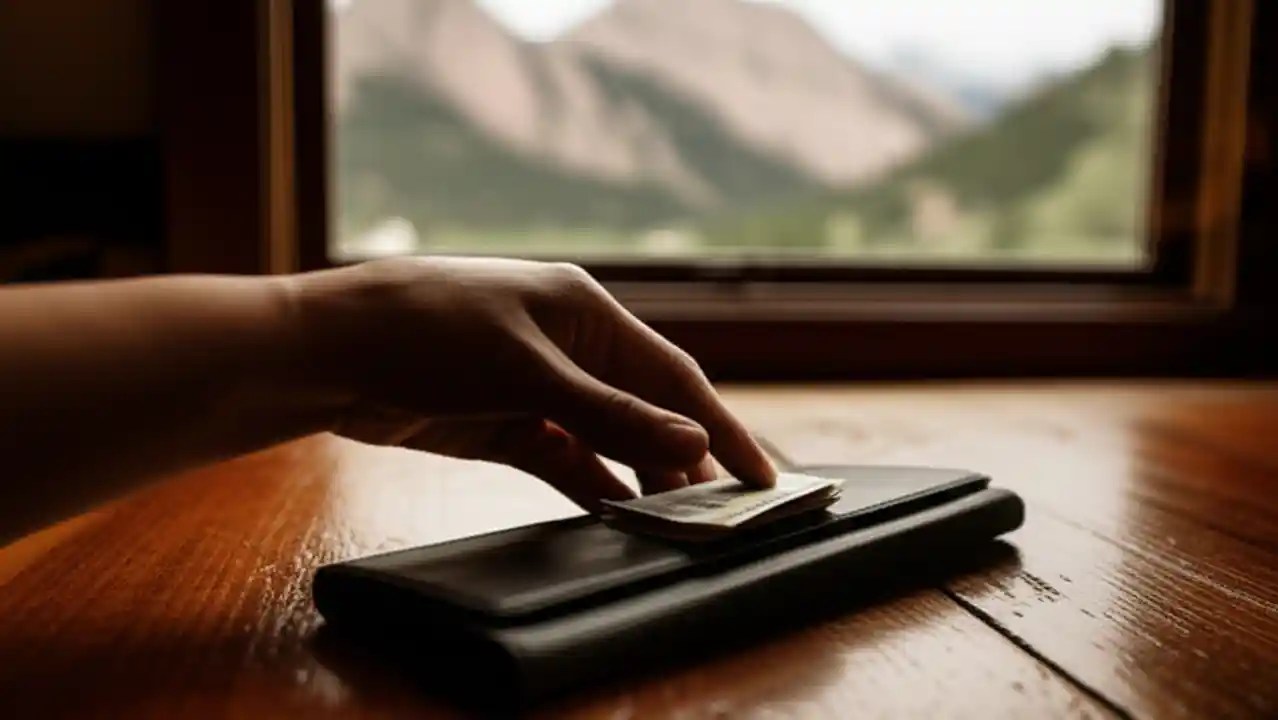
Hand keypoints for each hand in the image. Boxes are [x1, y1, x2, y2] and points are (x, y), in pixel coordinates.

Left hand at [288, 257, 774, 509]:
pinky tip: (615, 513)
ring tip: (673, 523)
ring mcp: (536, 386)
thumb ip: (611, 414)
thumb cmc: (427, 332)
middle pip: (644, 410)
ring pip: (607, 439)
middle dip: (682, 459)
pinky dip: (590, 484)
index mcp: (586, 312)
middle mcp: (569, 346)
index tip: (760, 475)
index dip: (719, 426)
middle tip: (722, 513)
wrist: (328, 352)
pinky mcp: (503, 421)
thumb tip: (690, 443)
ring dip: (637, 477)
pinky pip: (564, 459)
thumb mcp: (525, 372)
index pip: (671, 376)